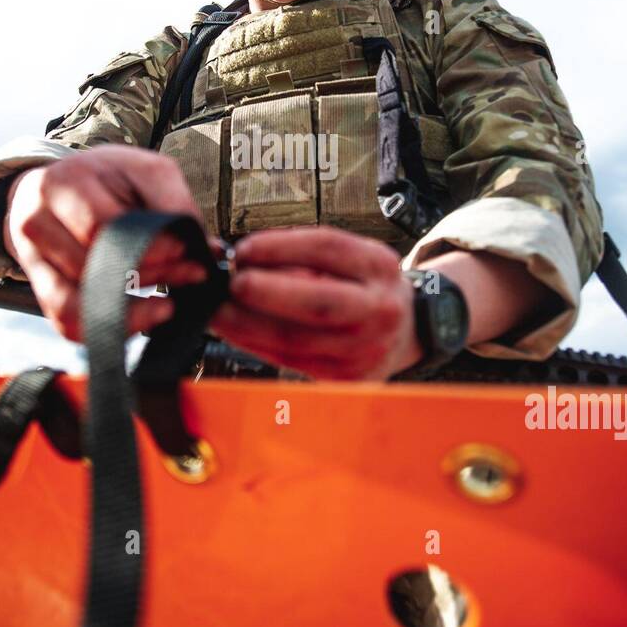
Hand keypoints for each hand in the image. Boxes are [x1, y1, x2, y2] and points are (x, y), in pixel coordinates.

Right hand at [4, 144, 207, 342]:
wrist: (53, 189)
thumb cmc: (106, 179)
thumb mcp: (145, 172)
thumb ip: (175, 203)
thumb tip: (204, 248)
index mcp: (65, 182)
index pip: (104, 226)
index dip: (150, 246)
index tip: (186, 251)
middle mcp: (36, 219)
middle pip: (94, 265)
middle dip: (152, 275)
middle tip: (189, 276)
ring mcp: (32, 256)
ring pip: (80, 300)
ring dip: (135, 308)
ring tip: (168, 300)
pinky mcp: (38, 287)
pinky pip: (67, 322)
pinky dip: (109, 327)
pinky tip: (141, 319)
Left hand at [209, 227, 422, 380]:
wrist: (407, 330)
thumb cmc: (366, 286)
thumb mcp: (352, 258)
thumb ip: (305, 256)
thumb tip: (245, 258)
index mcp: (379, 267)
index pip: (328, 249)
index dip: (280, 247)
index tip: (244, 249)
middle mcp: (379, 309)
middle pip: (317, 303)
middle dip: (265, 293)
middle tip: (231, 284)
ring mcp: (365, 350)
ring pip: (296, 340)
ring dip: (248, 325)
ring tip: (219, 311)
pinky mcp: (347, 379)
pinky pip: (291, 361)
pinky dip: (257, 345)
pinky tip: (236, 332)